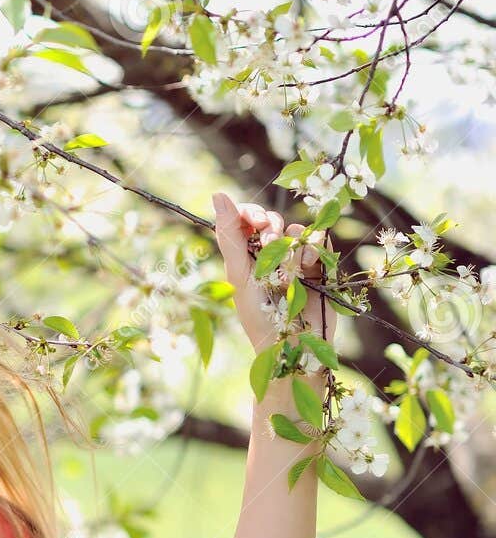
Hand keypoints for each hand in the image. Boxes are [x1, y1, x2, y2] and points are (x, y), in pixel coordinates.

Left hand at [210, 190, 332, 352]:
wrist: (292, 345)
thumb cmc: (258, 315)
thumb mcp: (239, 274)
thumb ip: (230, 235)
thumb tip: (218, 193)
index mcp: (244, 256)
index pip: (244, 218)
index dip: (250, 213)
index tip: (256, 223)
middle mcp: (268, 255)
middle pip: (271, 220)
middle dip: (270, 227)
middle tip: (268, 243)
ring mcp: (294, 260)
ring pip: (296, 230)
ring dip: (292, 244)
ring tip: (289, 269)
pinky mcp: (319, 266)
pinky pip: (320, 240)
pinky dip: (314, 248)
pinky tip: (308, 268)